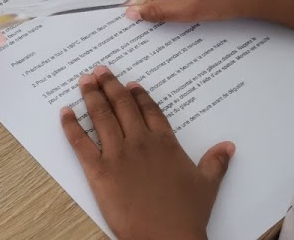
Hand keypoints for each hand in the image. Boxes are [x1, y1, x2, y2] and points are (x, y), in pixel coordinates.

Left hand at [61, 65, 233, 239]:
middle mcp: (140, 142)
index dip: (138, 95)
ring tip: (84, 80)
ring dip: (91, 95)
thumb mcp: (207, 185)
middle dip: (110, 85)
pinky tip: (65, 112)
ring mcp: (118, 154)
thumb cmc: (187, 214)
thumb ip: (216, 162)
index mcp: (165, 143)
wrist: (165, 237)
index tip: (130, 84)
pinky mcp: (98, 170)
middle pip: (122, 105)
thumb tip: (228, 146)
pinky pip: (80, 142)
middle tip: (100, 71)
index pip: (149, 110)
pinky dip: (70, 125)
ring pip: (101, 116)